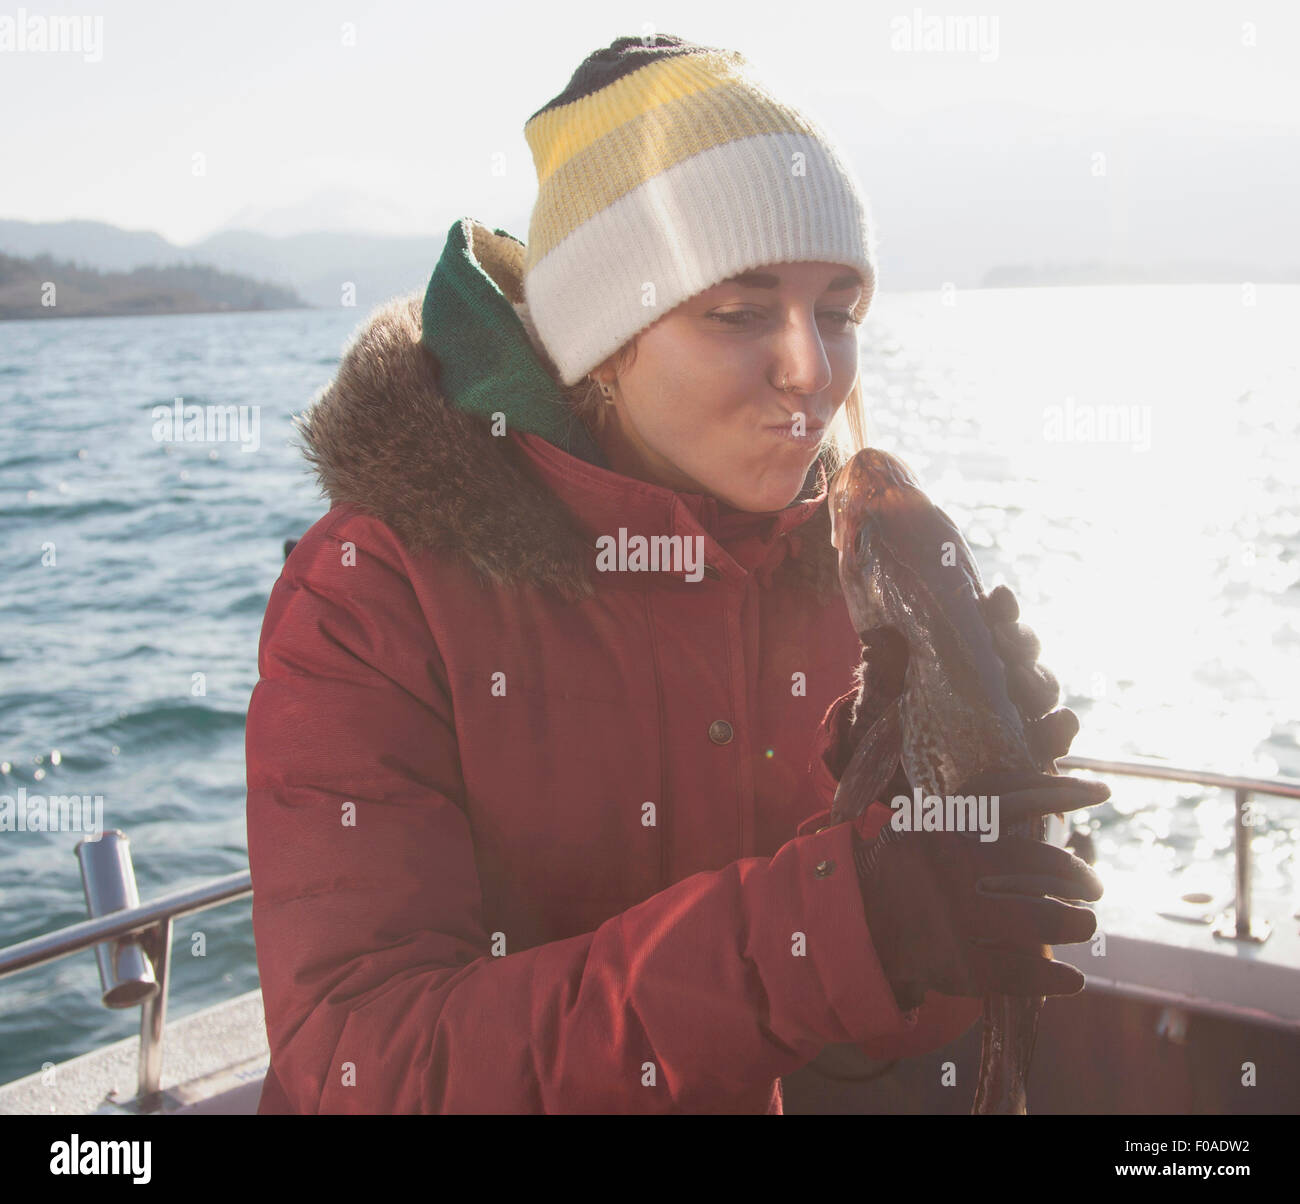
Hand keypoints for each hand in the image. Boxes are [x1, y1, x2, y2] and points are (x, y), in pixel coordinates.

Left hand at [826, 585, 1076, 779]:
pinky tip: (1061, 722)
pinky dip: (1062, 727)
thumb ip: (886, 664)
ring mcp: (1018, 707)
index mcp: (971, 644)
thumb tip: (876, 643)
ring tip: (1021, 680)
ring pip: (1044, 685)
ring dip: (1039, 680)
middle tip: (1001, 639)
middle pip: (1026, 648)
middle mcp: (1000, 670)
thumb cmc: (895, 708)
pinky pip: (1054, 735)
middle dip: (1020, 640)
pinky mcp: (1027, 745)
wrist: (896, 760)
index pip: (997, 617)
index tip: (997, 597)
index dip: (1003, 607)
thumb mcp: (886, 682)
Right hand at [853, 769, 1108, 1009]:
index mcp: (940, 825)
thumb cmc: (900, 870)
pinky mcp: (954, 963)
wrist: (851, 922)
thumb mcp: (922, 826)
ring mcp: (951, 916)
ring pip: (1033, 917)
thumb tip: (1041, 799)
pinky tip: (1072, 979)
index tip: (1101, 790)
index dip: (1059, 791)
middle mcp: (947, 865)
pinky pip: (1017, 971)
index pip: (1008, 798)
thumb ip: (969, 814)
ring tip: (1085, 925)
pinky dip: (1051, 977)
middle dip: (1075, 873)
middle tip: (1095, 887)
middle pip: (1032, 860)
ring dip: (1072, 923)